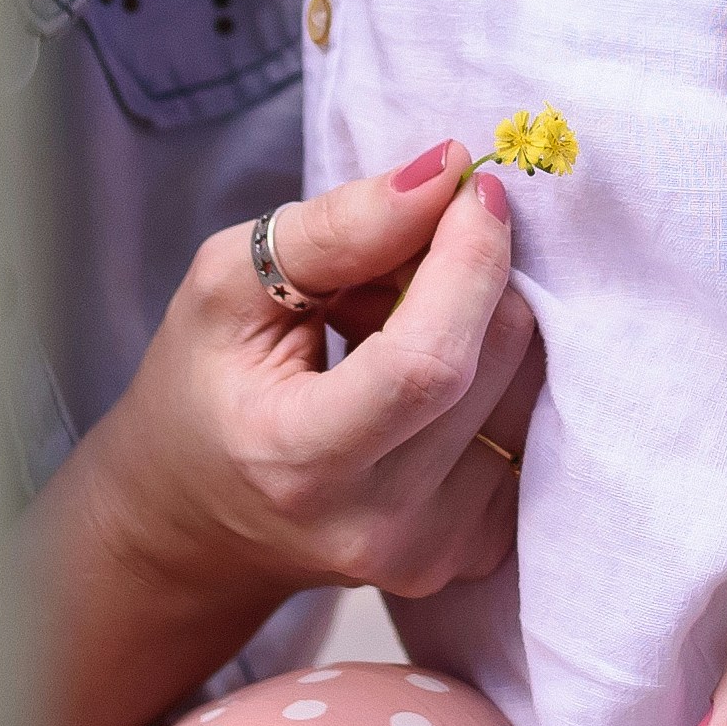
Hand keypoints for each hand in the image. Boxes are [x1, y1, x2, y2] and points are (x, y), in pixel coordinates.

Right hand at [91, 142, 542, 607]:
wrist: (197, 526)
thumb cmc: (202, 392)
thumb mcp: (227, 288)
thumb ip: (334, 229)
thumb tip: (442, 172)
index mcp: (301, 464)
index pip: (429, 362)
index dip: (468, 260)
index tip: (467, 186)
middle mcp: (382, 527)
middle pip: (495, 361)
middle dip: (470, 273)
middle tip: (397, 258)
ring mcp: (438, 553)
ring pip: (528, 386)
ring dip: (480, 325)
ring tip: (392, 328)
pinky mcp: (478, 553)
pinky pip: (529, 428)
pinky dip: (491, 378)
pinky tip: (421, 383)